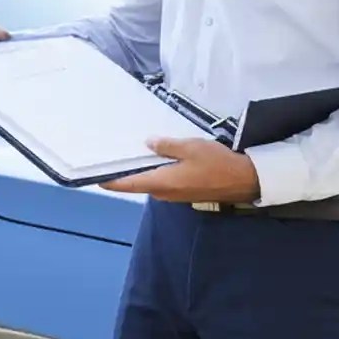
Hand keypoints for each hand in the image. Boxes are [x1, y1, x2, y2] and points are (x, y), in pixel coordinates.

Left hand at [100, 137, 260, 203]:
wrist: (244, 180)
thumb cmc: (216, 163)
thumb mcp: (190, 147)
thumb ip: (166, 146)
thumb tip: (148, 143)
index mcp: (162, 182)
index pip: (128, 184)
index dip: (110, 181)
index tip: (95, 176)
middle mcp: (164, 193)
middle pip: (137, 184)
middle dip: (125, 173)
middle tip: (113, 156)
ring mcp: (175, 195)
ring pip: (151, 183)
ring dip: (141, 172)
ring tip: (131, 154)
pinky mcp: (184, 193)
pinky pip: (163, 183)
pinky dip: (155, 173)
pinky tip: (156, 159)